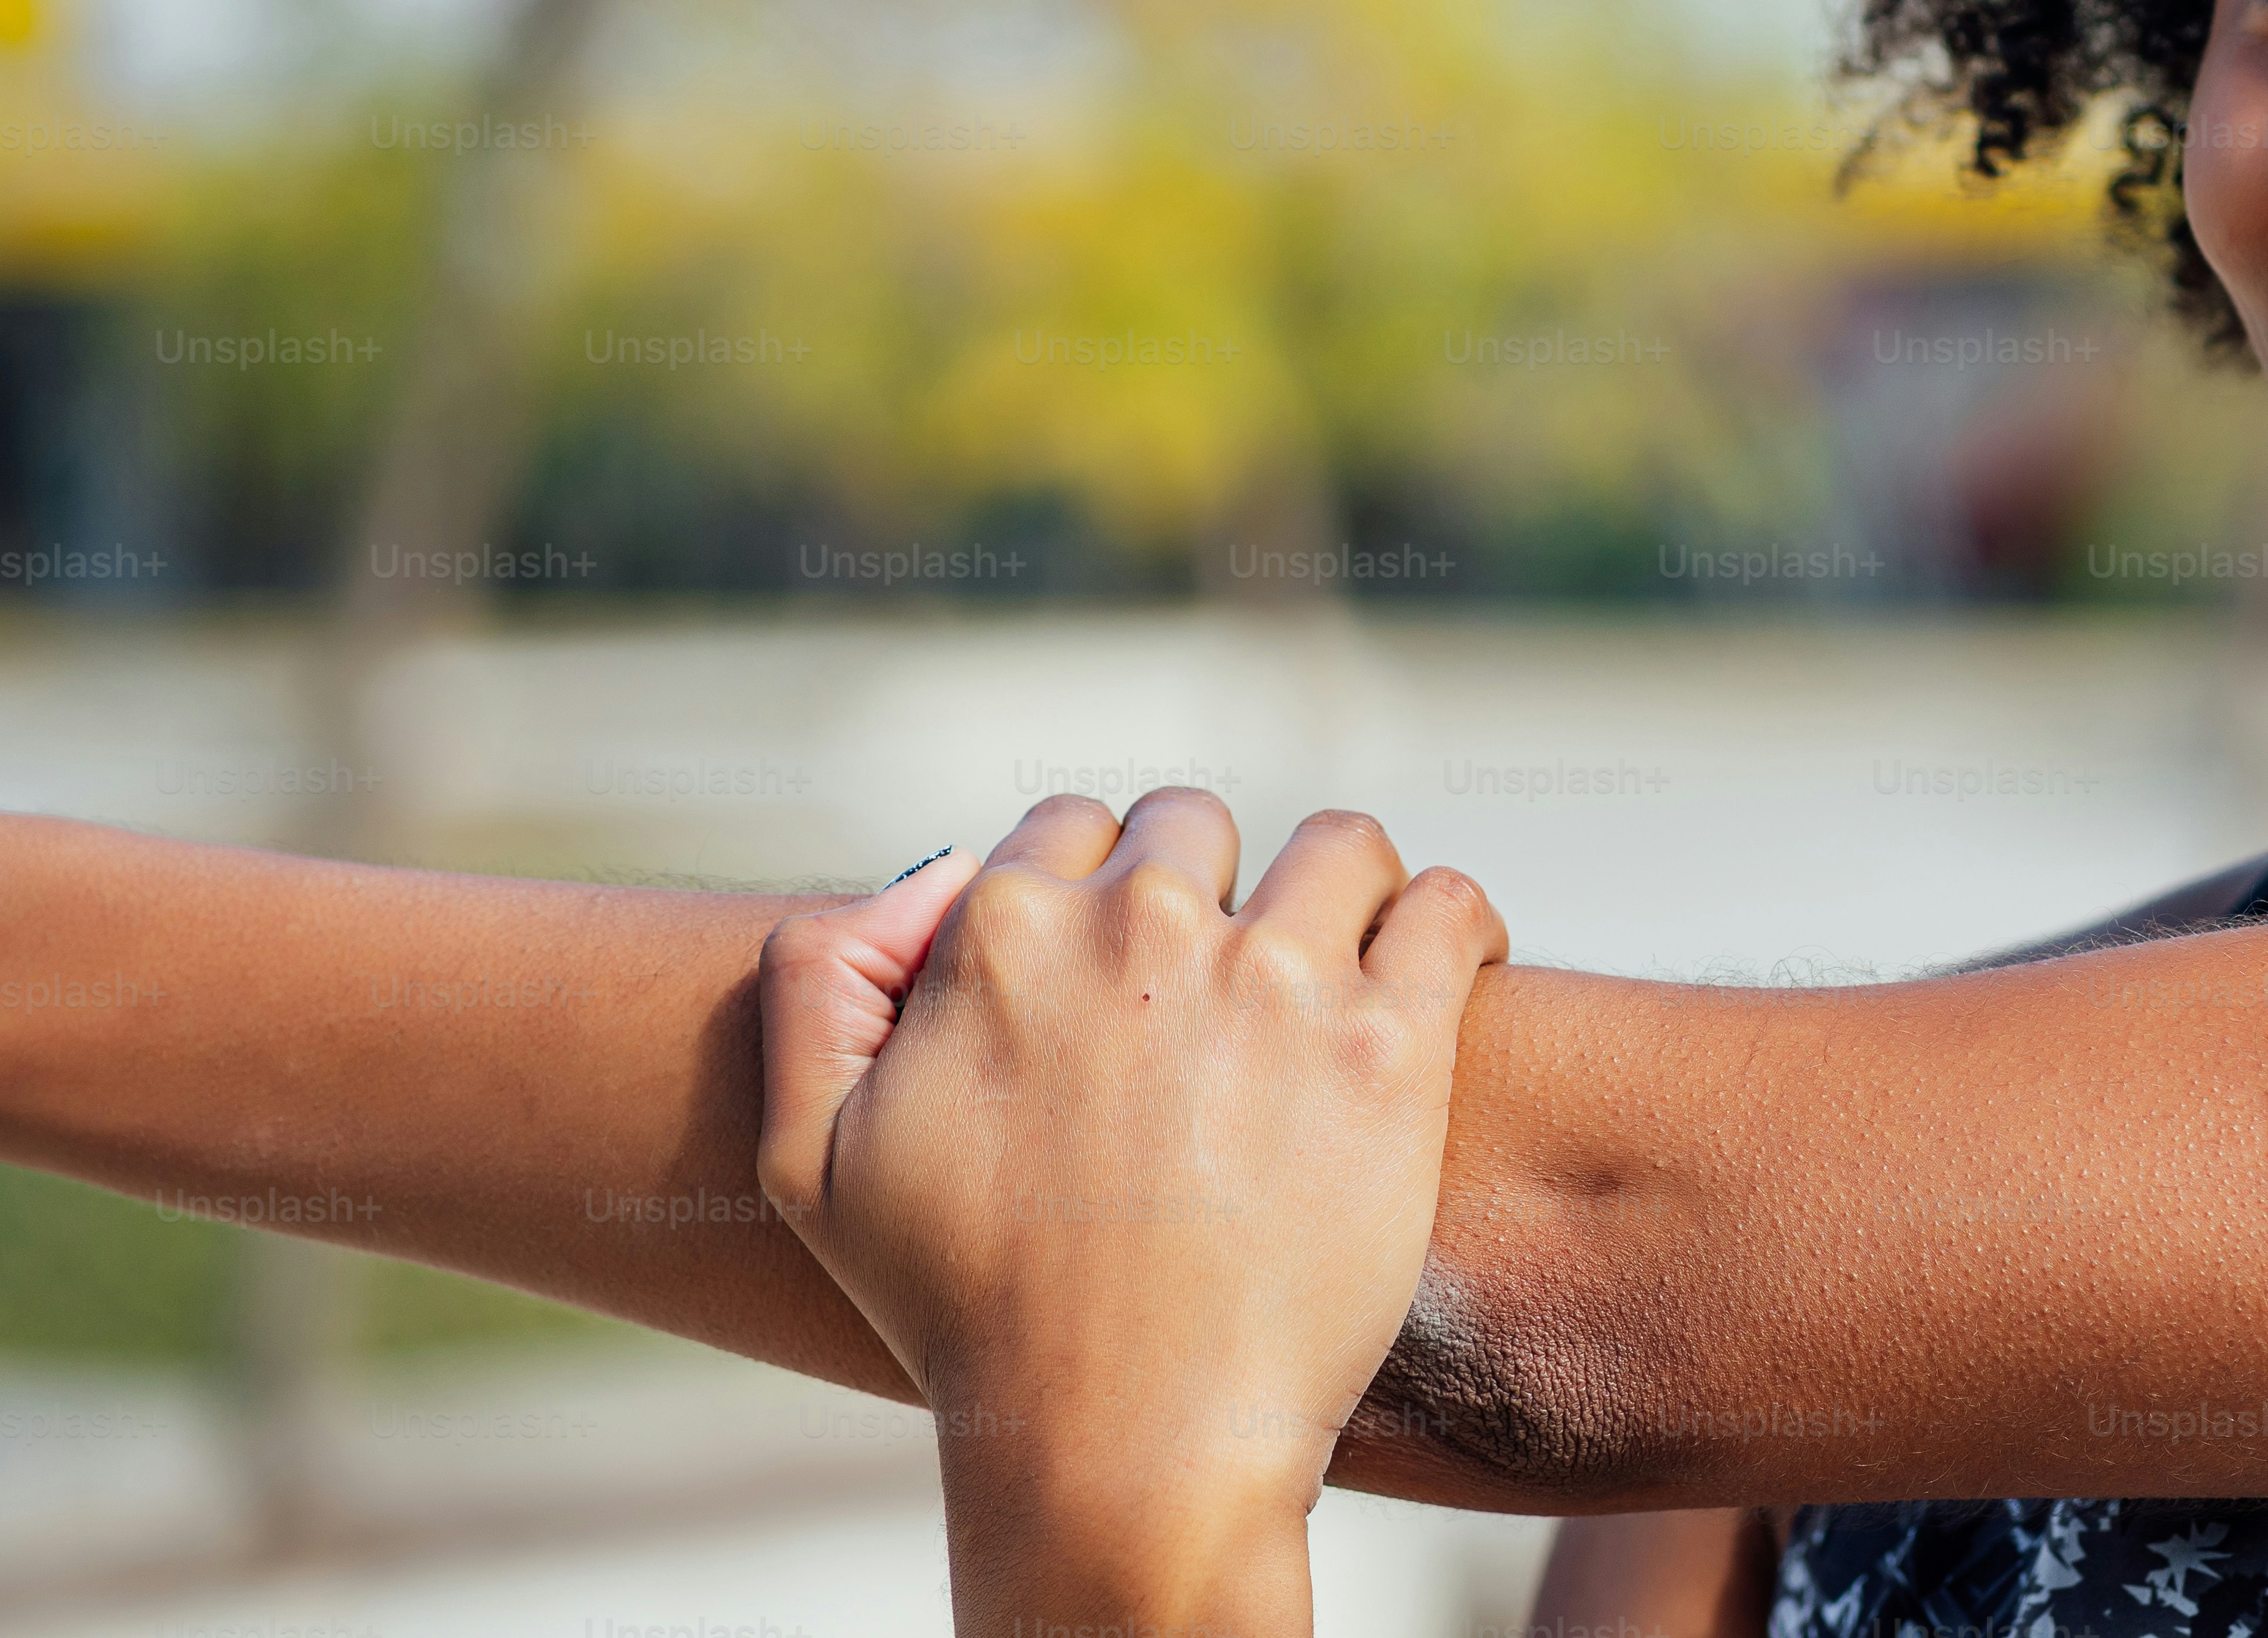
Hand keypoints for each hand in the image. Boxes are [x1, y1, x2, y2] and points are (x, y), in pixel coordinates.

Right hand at [757, 790, 1505, 1637]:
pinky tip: (1447, 965)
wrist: (1122, 1439)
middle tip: (1218, 985)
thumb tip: (923, 880)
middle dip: (1203, 886)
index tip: (1115, 964)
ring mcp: (1277, 977)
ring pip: (1336, 849)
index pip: (1072, 830)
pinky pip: (1449, 909)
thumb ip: (819, 982)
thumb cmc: (968, 1315)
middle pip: (1196, 827)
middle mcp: (1143, 927)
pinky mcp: (1390, 1040)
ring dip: (1334, 892)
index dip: (1090, 889)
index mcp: (1007, 933)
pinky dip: (1455, 921)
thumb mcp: (811, 1155)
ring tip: (1340, 965)